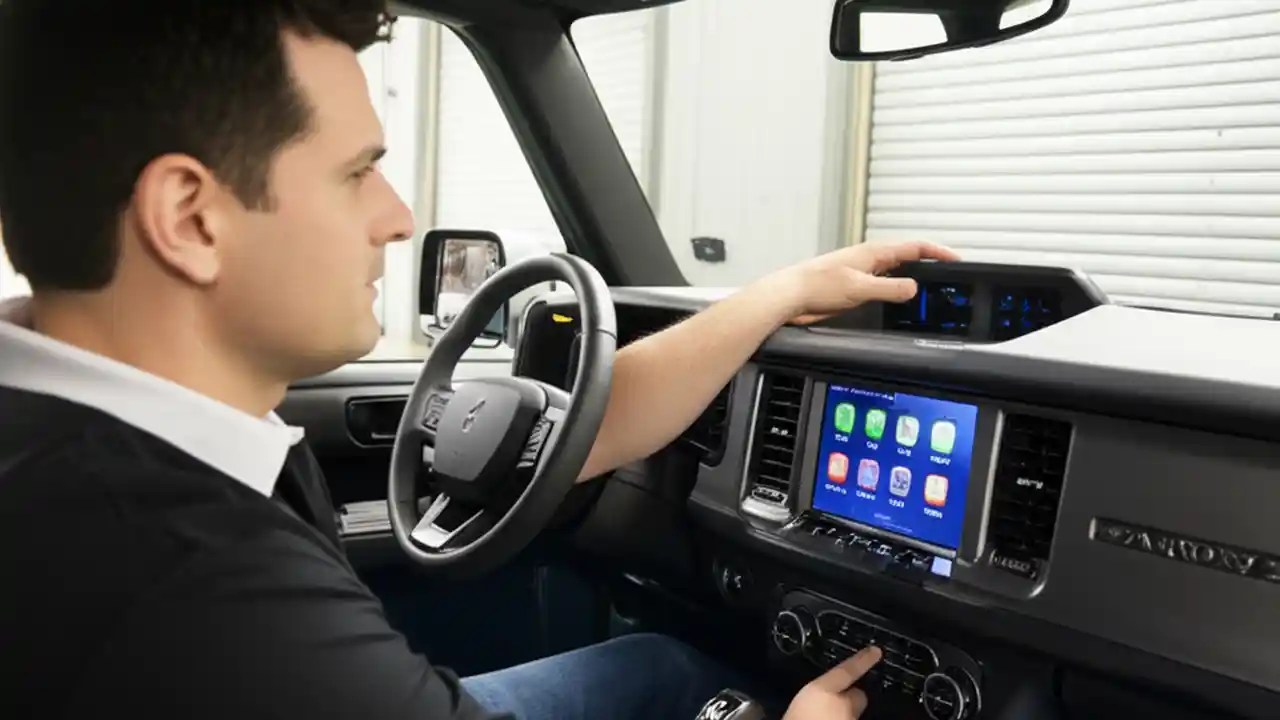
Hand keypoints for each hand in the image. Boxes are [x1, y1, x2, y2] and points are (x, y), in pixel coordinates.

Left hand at [754, 241, 959, 324]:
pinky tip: (900, 301)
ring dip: (912, 279)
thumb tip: (914, 288)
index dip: (937, 253)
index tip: (956, 259)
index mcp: (874, 252)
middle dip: (929, 265)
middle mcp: (870, 260)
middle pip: (908, 258)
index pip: (915, 247)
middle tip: (949, 276)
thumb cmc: (817, 285)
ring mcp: (863, 273)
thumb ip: (889, 288)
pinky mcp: (854, 288)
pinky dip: (896, 291)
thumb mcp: (860, 288)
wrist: (790, 296)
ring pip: (895, 273)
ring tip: (931, 289)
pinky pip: (883, 287)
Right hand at [782, 646, 881, 719]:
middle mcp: (841, 705)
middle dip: (850, 701)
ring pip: (854, 717)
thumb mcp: (796, 712)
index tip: (876, 651)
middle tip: (834, 711)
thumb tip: (816, 709)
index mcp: (821, 691)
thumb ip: (810, 706)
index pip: (847, 671)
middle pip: (857, 696)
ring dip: (845, 719)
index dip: (863, 660)